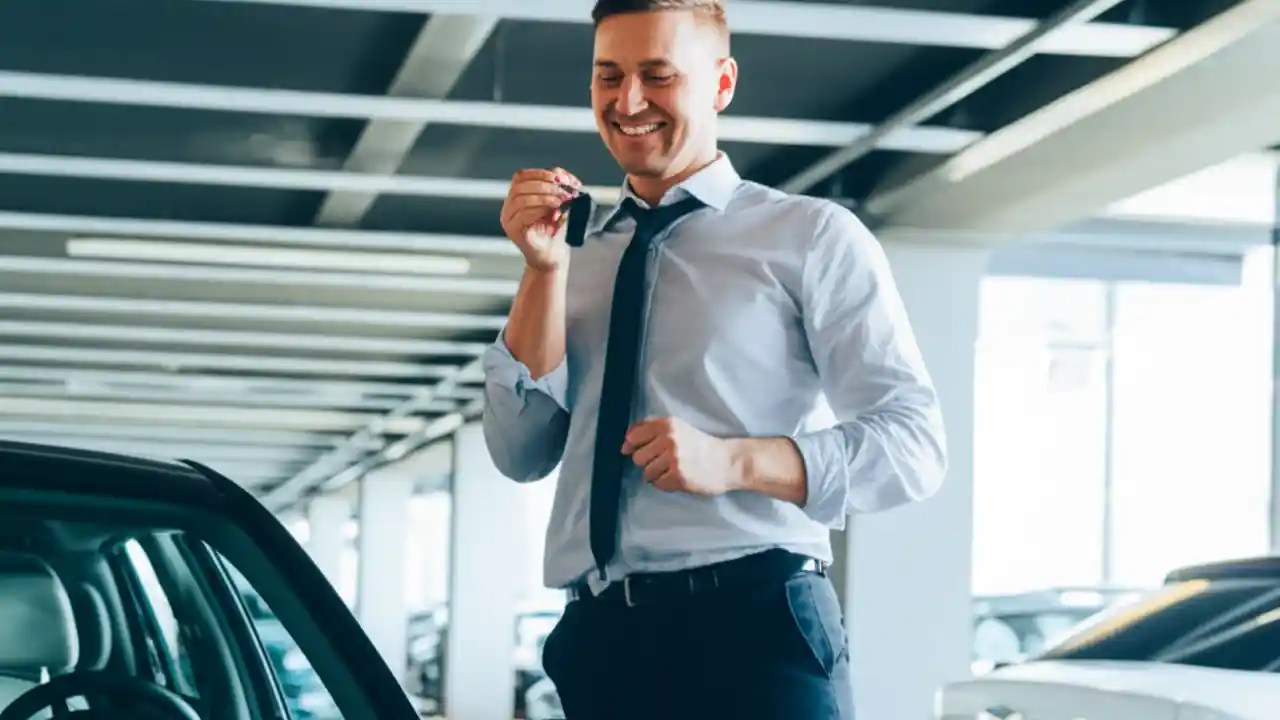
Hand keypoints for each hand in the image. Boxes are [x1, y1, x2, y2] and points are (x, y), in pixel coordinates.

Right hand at [500, 167, 581, 272]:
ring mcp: (509, 220)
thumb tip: (560, 175)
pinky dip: (541, 208)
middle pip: (520, 186)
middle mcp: (508, 208)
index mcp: (516, 198)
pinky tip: (555, 210)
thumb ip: (557, 188)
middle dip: (544, 184)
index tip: (558, 177)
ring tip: (562, 200)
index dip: (540, 173)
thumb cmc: (554, 230)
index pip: (520, 177)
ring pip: (520, 199)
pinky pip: (523, 215)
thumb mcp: (557, 204)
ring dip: (544, 196)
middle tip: (563, 190)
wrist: (552, 256)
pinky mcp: (514, 232)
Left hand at [622, 417, 739, 496]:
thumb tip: (624, 446)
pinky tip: (678, 477)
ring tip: (673, 470)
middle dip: (648, 462)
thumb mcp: (677, 429)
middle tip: (665, 461)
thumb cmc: (700, 446)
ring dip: (657, 474)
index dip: (633, 446)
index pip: (633, 436)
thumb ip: (651, 431)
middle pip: (638, 457)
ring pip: (646, 473)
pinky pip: (658, 484)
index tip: (642, 450)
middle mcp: (669, 439)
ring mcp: (673, 458)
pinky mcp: (678, 476)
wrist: (727, 462)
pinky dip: (666, 483)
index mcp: (667, 424)